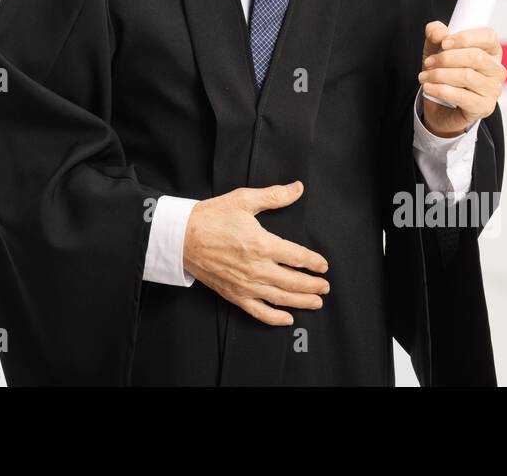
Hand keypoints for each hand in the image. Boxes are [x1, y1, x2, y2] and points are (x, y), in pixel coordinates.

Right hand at [182, 181, 329, 326]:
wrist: (181, 236)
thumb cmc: (211, 217)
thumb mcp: (244, 200)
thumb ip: (274, 196)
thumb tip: (298, 188)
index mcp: (262, 244)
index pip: (297, 257)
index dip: (314, 262)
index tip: (323, 265)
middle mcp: (256, 268)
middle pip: (294, 281)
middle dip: (313, 285)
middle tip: (325, 287)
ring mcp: (245, 284)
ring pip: (281, 298)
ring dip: (302, 302)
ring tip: (316, 302)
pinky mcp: (234, 294)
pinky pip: (258, 311)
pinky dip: (275, 318)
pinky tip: (287, 319)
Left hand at [418, 20, 506, 136]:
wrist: (440, 106)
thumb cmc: (444, 72)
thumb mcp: (435, 49)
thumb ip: (435, 33)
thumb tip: (438, 33)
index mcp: (491, 51)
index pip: (488, 36)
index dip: (464, 38)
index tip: (443, 43)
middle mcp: (497, 70)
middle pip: (476, 56)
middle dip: (446, 58)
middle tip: (428, 63)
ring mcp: (494, 90)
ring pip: (467, 76)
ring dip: (439, 75)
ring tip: (424, 77)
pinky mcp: (484, 107)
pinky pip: (462, 96)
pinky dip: (441, 90)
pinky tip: (428, 88)